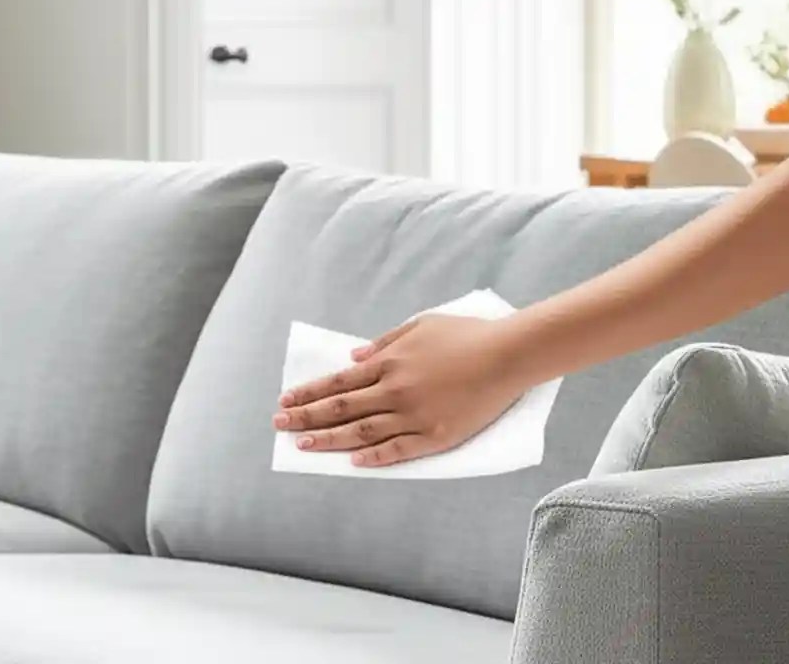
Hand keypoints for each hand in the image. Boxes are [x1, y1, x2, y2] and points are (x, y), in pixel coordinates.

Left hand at [273, 314, 528, 466]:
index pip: (337, 382)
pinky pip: (399, 450)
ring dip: (330, 440)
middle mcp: (394, 391)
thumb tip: (353, 357)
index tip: (286, 402)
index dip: (309, 394)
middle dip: (306, 417)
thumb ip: (384, 343)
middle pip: (341, 408)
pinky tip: (353, 462)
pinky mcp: (437, 436)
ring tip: (304, 446)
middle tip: (279, 427)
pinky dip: (374, 457)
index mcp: (388, 363)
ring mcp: (414, 416)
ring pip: (362, 433)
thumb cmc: (467, 335)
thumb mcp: (420, 326)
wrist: (508, 354)